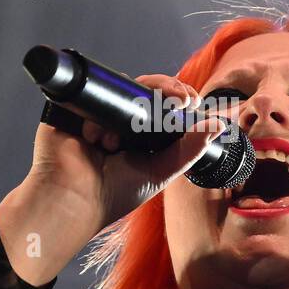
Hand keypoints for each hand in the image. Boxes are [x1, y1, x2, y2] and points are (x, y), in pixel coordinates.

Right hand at [0, 75, 225, 284]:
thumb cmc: (114, 194)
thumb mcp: (161, 171)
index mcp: (140, 134)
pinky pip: (93, 94)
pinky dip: (99, 114)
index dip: (177, 97)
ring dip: (131, 104)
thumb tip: (217, 125)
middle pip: (145, 89)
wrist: (74, 200)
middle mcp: (119, 120)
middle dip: (164, 90)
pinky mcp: (72, 107)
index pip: (163, 104)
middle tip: (179, 98)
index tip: (191, 99)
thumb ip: (189, 149)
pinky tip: (99, 137)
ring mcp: (96, 111)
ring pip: (121, 87)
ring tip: (122, 140)